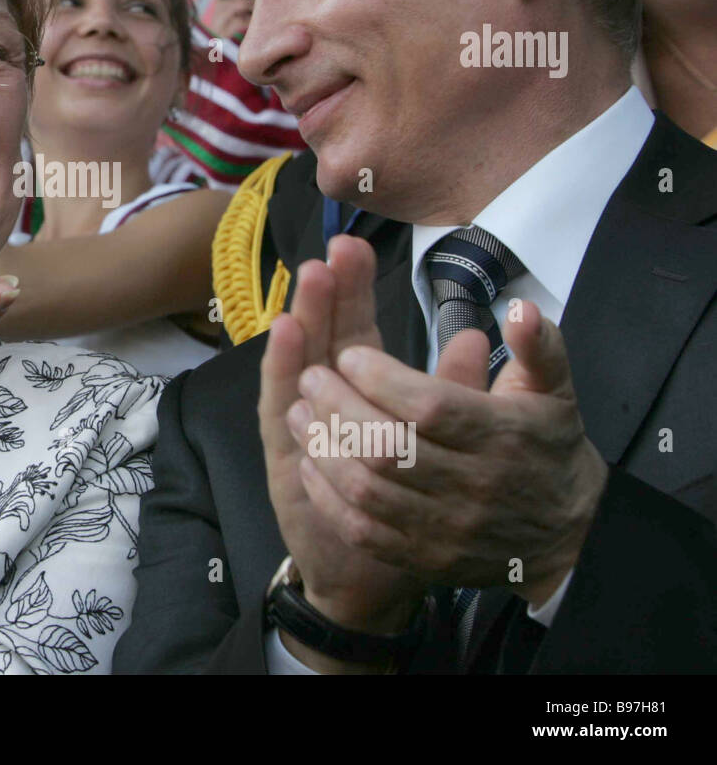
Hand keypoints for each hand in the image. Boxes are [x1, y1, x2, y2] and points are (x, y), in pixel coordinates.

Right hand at [259, 236, 425, 648]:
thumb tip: (480, 336)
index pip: (353, 330)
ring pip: (298, 361)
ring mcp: (299, 426)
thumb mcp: (446, 440)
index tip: (353, 248)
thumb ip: (455, 389)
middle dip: (326, 293)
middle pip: (321, 335)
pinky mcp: (284, 455)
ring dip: (303, 316)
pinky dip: (281, 369)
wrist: (370, 575)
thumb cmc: (408, 500)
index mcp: (361, 392)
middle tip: (329, 251)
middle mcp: (324, 401)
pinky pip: (278, 407)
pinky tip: (286, 336)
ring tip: (308, 278)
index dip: (352, 290)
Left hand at [301, 296, 607, 606]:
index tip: (350, 355)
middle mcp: (474, 486)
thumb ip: (540, 346)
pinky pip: (363, 531)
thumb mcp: (555, 392)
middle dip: (338, 407)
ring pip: (367, 490)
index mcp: (501, 437)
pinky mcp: (425, 558)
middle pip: (388, 448)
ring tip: (300, 410)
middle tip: (313, 376)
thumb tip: (521, 310)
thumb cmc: (547, 451)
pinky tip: (312, 461)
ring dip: (324, 447)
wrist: (568, 539)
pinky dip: (329, 496)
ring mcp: (447, 528)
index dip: (381, 379)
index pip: (430, 407)